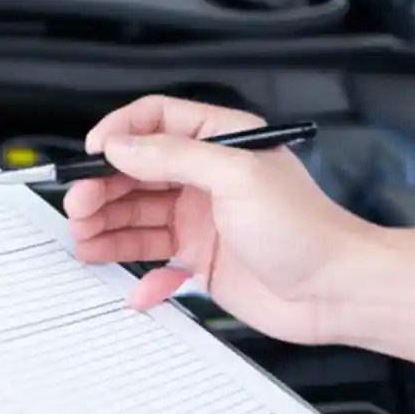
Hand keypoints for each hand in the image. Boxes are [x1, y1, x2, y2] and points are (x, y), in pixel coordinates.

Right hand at [65, 95, 376, 344]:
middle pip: (136, 174)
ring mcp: (202, 221)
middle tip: (78, 207)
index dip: (118, 135)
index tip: (92, 156)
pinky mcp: (202, 261)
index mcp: (220, 143)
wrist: (336, 291)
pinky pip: (157, 263)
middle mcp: (207, 179)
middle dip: (101, 188)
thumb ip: (174, 157)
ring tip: (83, 242)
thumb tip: (122, 146)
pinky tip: (137, 286)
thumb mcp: (236, 177)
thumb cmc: (306, 230)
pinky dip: (142, 276)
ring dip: (107, 229)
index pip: (155, 122)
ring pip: (138, 219)